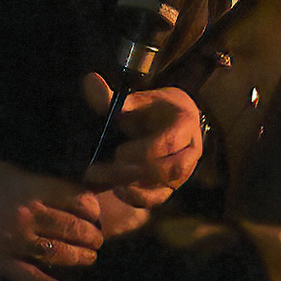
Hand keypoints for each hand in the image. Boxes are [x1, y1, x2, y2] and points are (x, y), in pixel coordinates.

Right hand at [0, 161, 102, 280]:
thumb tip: (64, 192)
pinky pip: (33, 280)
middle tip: (97, 236)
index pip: (75, 198)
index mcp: (31, 188)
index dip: (91, 206)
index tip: (95, 210)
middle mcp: (28, 216)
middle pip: (72, 226)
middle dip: (91, 232)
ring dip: (81, 256)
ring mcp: (15, 243)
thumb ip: (37, 182)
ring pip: (59, 253)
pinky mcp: (1, 264)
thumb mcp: (9, 171)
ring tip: (91, 255)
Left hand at [80, 74, 202, 208]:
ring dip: (131, 186)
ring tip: (102, 180)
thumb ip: (111, 96)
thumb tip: (90, 81)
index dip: (143, 151)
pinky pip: (157, 199)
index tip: (117, 151)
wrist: (171, 121)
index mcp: (184, 124)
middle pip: (168, 169)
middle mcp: (190, 151)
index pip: (168, 144)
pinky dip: (135, 198)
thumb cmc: (152, 109)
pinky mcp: (172, 187)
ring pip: (163, 187)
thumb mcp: (135, 100)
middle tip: (98, 170)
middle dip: (131, 172)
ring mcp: (184, 172)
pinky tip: (115, 190)